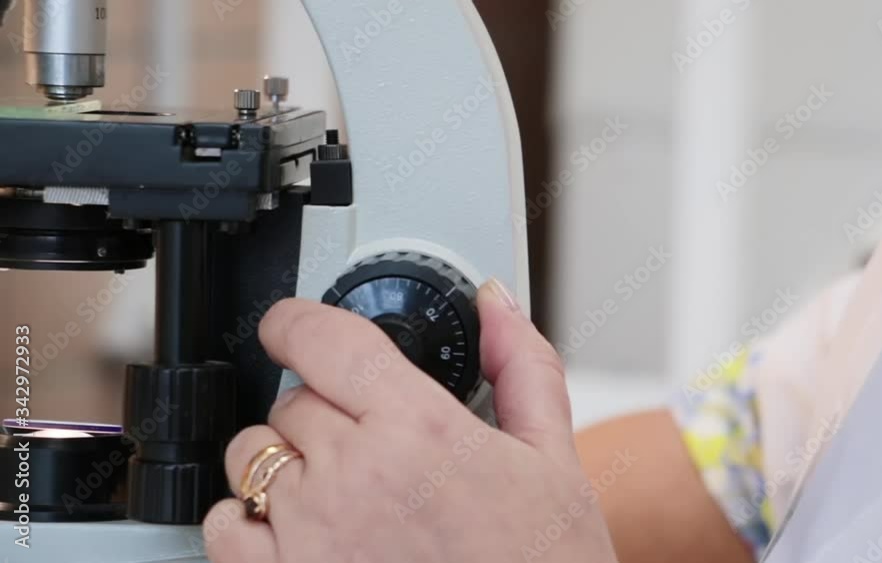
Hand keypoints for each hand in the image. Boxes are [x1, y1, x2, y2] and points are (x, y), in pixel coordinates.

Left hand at [203, 279, 618, 562]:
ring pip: (252, 454)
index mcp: (419, 430)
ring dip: (285, 461)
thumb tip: (496, 304)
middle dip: (325, 409)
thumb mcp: (554, 459)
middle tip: (372, 444)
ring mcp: (310, 536)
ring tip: (340, 491)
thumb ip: (522, 366)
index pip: (322, 340)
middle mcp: (354, 478)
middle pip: (293, 400)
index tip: (291, 325)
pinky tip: (300, 532)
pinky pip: (222, 524)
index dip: (296, 321)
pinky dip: (248, 519)